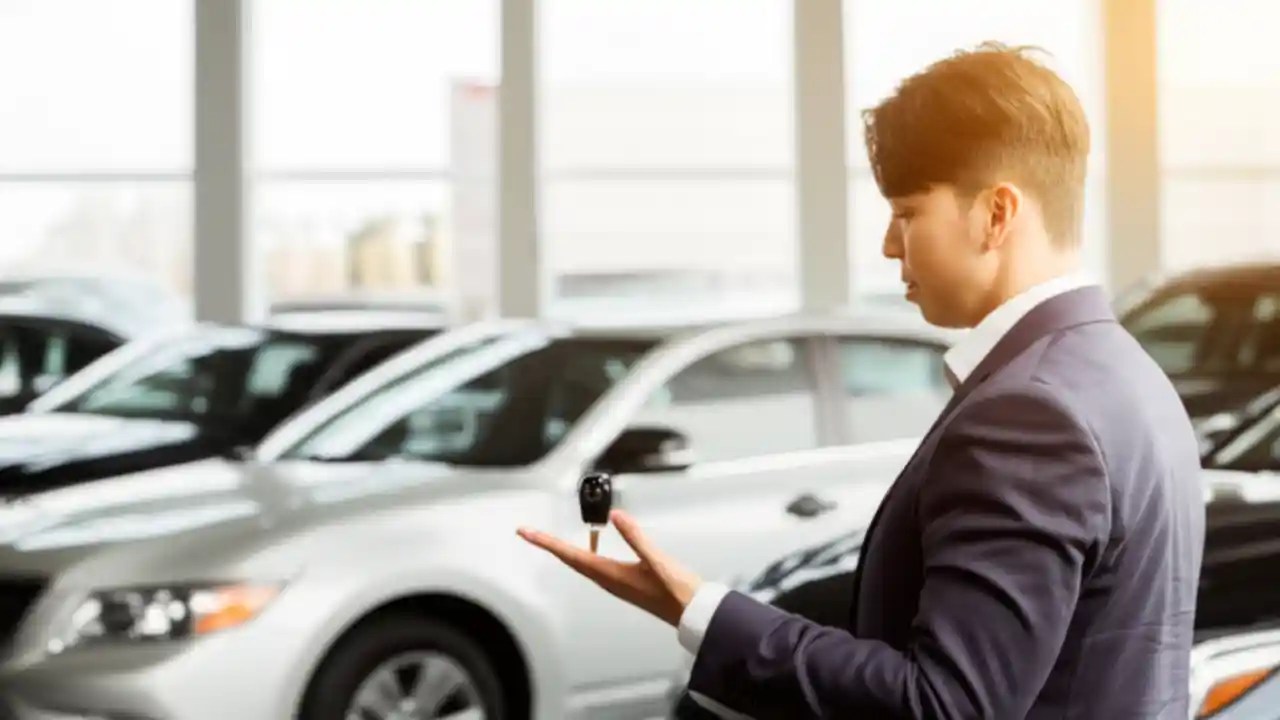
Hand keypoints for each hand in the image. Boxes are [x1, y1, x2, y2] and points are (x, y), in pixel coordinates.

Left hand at [517, 509, 702, 626]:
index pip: (571, 555)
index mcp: (611, 575)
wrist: (691, 612)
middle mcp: (608, 580)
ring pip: (582, 564)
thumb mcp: (656, 559)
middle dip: (548, 545)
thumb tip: (615, 516)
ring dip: (564, 550)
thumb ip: (635, 536)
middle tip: (528, 533)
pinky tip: (591, 548)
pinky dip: (584, 555)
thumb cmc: (676, 590)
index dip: (547, 542)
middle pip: (570, 559)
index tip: (527, 533)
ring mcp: (615, 583)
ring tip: (549, 539)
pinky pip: (595, 567)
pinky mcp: (624, 582)